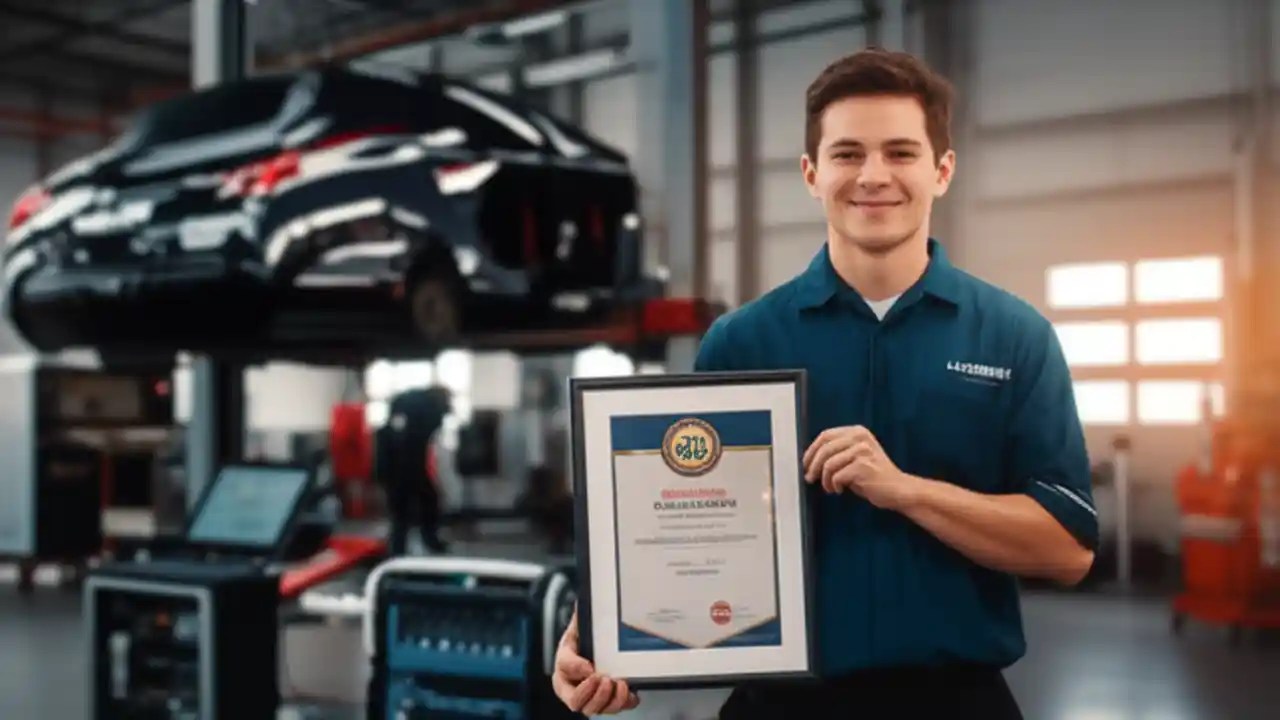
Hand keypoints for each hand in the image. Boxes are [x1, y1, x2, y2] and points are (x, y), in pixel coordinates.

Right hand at [551, 608, 639, 715]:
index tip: (589, 665)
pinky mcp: (610, 702)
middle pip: (577, 703)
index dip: (576, 670)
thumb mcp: (579, 629)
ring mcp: (592, 699)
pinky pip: (617, 707)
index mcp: (562, 672)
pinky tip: (630, 690)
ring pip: (596, 709)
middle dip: (592, 693)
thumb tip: (584, 608)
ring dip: (608, 699)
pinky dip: (625, 701)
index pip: (564, 670)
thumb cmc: (585, 641)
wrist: (601, 648)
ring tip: (619, 683)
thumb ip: (580, 621)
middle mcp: (574, 690)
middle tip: (604, 678)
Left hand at [802, 425, 921, 510]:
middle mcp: (860, 437)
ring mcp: (863, 451)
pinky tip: (840, 490)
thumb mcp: (854, 457)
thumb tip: (810, 459)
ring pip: (828, 464)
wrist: (898, 490)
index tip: (805, 463)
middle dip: (812, 466)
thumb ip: (837, 453)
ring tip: (830, 487)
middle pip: (824, 449)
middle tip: (810, 478)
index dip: (811, 451)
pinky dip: (834, 486)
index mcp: (857, 432)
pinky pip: (837, 476)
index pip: (825, 436)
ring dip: (825, 480)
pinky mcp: (863, 466)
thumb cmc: (874, 477)